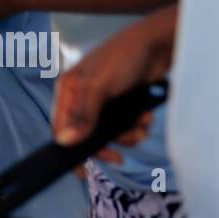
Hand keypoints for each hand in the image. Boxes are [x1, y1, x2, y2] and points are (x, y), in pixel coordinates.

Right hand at [51, 6, 175, 160]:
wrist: (157, 45)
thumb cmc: (122, 58)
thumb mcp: (99, 88)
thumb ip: (83, 116)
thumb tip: (65, 142)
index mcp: (69, 90)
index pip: (61, 127)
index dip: (70, 149)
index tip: (80, 171)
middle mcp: (83, 97)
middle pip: (87, 135)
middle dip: (107, 143)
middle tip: (118, 156)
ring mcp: (104, 101)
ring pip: (110, 133)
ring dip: (127, 135)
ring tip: (139, 125)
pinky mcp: (123, 104)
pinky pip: (126, 126)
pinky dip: (137, 126)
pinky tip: (145, 117)